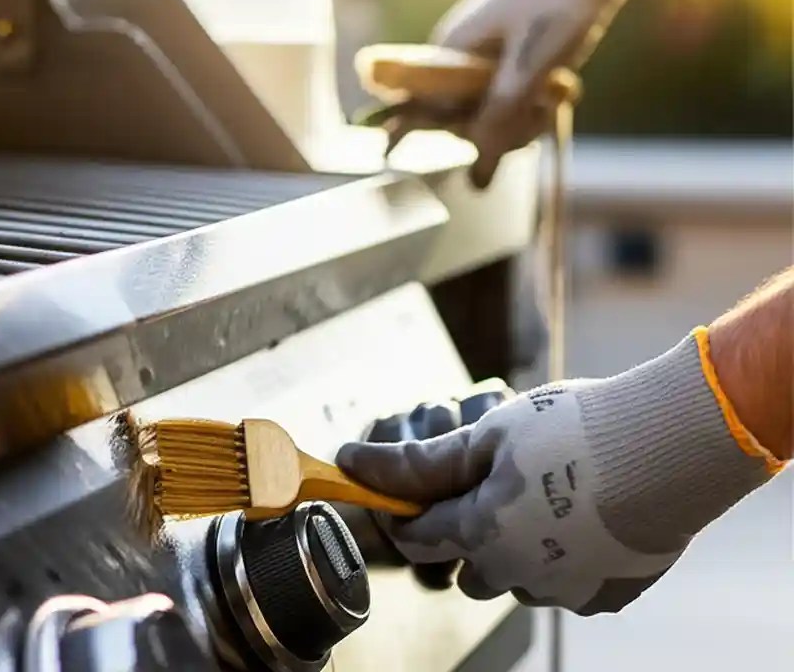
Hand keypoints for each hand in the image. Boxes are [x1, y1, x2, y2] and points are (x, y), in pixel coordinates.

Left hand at [335, 333, 771, 613]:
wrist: (673, 443)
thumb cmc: (577, 431)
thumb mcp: (488, 434)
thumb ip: (420, 463)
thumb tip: (353, 463)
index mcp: (476, 533)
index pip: (416, 539)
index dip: (408, 515)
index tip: (417, 496)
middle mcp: (513, 572)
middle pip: (466, 569)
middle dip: (469, 535)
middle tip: (498, 487)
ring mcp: (563, 589)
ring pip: (518, 579)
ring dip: (518, 550)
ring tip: (549, 497)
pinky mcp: (607, 594)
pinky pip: (570, 585)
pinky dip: (569, 559)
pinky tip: (587, 519)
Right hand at [387, 0, 648, 186]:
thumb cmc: (559, 4)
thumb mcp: (531, 64)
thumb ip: (500, 111)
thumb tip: (475, 161)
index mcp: (450, 50)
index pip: (428, 109)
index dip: (442, 133)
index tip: (447, 145)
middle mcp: (457, 53)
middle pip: (461, 115)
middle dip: (495, 130)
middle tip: (538, 121)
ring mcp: (480, 54)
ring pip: (486, 108)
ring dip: (517, 119)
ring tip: (551, 105)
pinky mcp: (503, 55)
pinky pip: (504, 94)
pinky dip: (527, 102)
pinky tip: (554, 96)